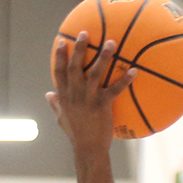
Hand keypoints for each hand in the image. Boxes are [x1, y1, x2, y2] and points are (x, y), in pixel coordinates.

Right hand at [47, 32, 135, 153]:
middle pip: (74, 67)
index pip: (59, 72)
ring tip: (111, 42)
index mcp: (64, 97)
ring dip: (103, 57)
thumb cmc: (76, 134)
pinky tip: (134, 71)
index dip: (60, 56)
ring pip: (95, 74)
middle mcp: (74, 96)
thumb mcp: (61, 119)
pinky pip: (115, 90)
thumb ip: (55, 105)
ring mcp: (87, 100)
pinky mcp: (102, 107)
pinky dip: (125, 80)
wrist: (88, 150)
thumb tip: (48, 94)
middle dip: (78, 48)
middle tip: (84, 32)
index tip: (62, 41)